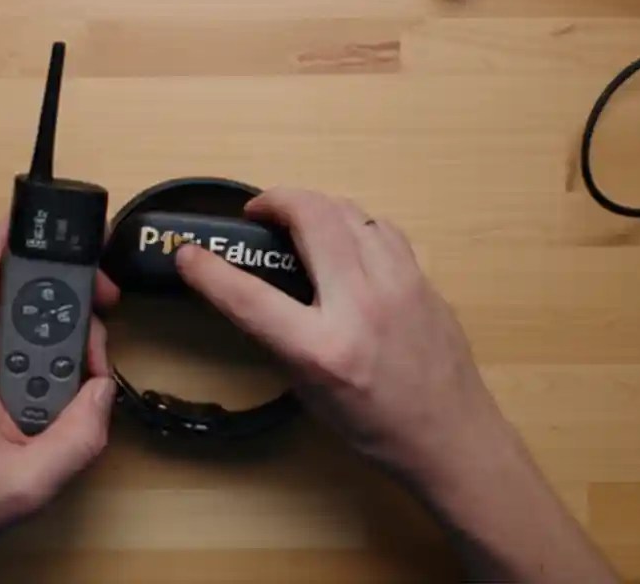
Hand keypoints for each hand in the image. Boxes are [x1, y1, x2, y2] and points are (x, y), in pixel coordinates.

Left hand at [0, 221, 117, 583]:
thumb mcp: (28, 482)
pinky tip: (56, 385)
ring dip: (54, 330)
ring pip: (8, 315)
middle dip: (63, 290)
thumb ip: (78, 437)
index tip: (55, 222)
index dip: (12, 231)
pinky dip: (35, 350)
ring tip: (85, 369)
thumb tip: (104, 393)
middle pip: (7, 286)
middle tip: (105, 306)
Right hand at [175, 188, 493, 473]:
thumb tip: (255, 293)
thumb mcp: (308, 391)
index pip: (250, 297)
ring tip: (300, 223)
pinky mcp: (423, 279)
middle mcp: (362, 306)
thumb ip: (281, 337)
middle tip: (259, 214)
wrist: (452, 438)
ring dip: (317, 207)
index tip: (188, 252)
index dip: (209, 270)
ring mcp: (400, 285)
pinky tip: (345, 242)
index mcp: (323, 349)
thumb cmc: (374, 427)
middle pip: (313, 217)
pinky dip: (354, 225)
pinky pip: (382, 230)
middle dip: (277, 201)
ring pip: (351, 211)